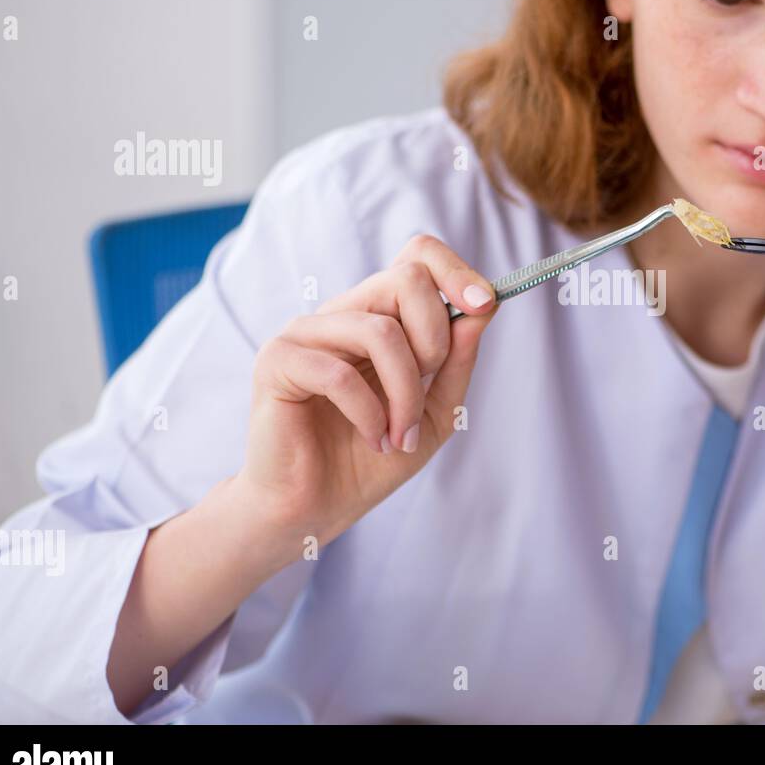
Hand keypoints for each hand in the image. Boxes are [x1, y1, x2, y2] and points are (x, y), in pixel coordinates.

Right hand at [237, 234, 496, 548]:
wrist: (316, 508)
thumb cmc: (371, 459)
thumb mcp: (436, 413)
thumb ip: (457, 362)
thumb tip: (483, 309)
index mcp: (378, 316)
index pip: (416, 257)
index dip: (456, 272)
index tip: (486, 305)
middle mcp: (342, 313)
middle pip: (405, 280)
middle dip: (435, 340)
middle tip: (429, 388)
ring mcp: (305, 333)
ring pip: (379, 330)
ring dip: (405, 391)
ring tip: (401, 434)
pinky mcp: (277, 362)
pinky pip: (338, 372)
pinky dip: (369, 412)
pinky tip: (373, 439)